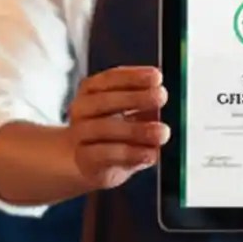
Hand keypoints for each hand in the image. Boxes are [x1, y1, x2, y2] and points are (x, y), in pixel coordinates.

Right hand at [67, 66, 169, 190]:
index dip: (133, 76)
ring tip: (163, 132)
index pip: (110, 78)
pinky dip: (130, 153)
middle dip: (135, 97)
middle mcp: (81, 109)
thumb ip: (147, 104)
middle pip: (105, 100)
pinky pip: (105, 154)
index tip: (157, 76)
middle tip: (162, 96)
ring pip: (104, 128)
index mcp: (92, 90)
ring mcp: (80, 134)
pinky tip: (150, 154)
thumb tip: (163, 97)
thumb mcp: (134, 113)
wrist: (94, 164)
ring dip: (137, 130)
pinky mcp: (85, 160)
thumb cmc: (117, 132)